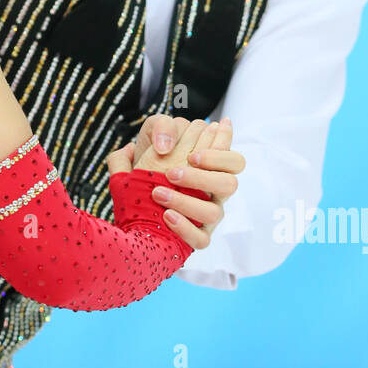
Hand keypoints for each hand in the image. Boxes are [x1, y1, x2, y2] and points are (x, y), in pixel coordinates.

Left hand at [106, 115, 244, 251]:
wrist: (131, 194)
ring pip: (214, 212)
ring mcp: (207, 215)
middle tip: (172, 173)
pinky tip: (166, 216)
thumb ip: (161, 128)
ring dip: (186, 202)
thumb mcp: (152, 136)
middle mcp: (214, 192)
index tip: (191, 156)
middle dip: (202, 178)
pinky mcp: (196, 235)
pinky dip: (185, 228)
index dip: (220, 156)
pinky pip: (202, 239)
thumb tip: (165, 145)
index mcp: (213, 168)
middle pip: (231, 185)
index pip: (235, 161)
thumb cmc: (148, 161)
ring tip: (158, 193)